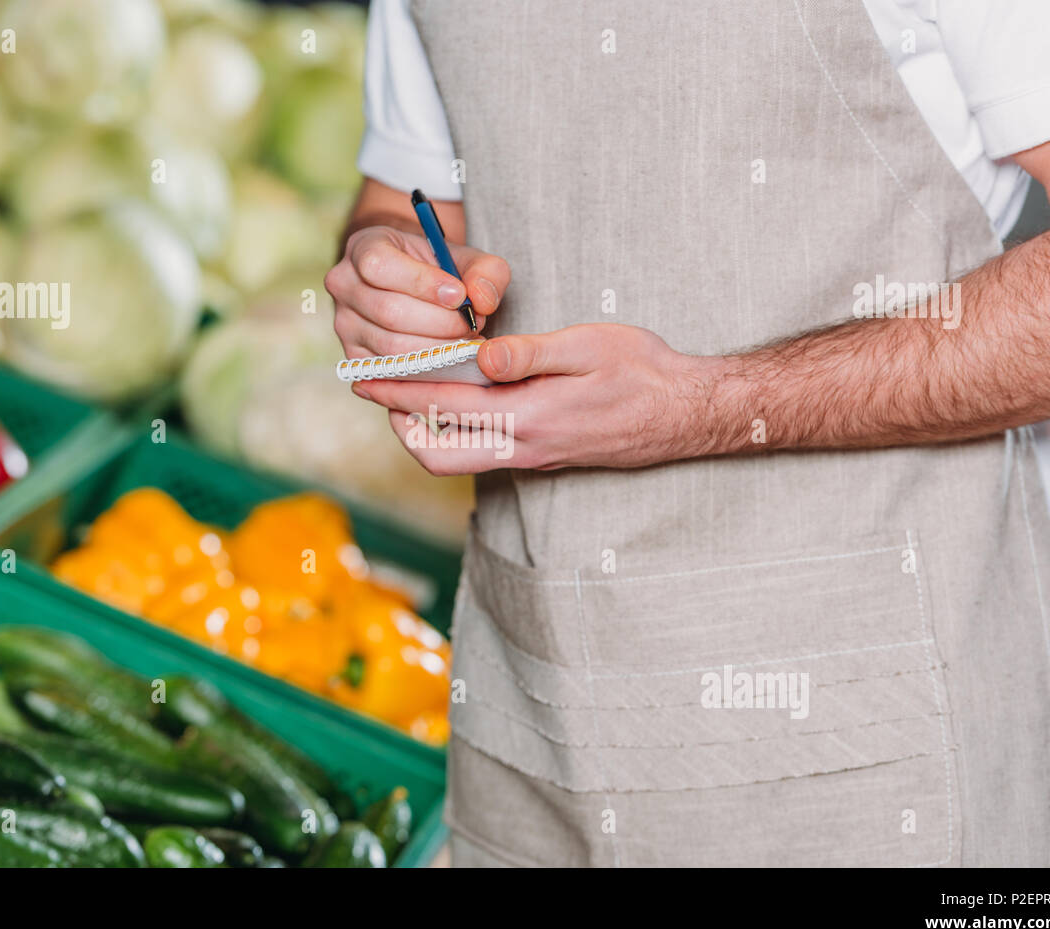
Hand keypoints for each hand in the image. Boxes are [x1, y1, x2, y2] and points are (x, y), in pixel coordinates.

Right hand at [324, 225, 509, 357]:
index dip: (422, 283)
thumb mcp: (466, 257)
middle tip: (473, 326)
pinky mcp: (356, 357)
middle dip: (440, 323)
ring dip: (436, 349)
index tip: (459, 295)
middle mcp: (344, 285)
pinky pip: (391, 372)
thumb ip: (485, 272)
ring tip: (464, 343)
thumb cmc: (438, 268)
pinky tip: (450, 362)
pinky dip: (426, 371)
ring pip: (391, 347)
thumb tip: (481, 301)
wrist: (411, 283)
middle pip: (389, 312)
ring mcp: (344, 324)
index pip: (379, 266)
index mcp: (363, 247)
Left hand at [351, 323, 726, 473]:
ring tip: (407, 395)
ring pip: (457, 459)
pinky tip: (454, 403)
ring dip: (424, 430)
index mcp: (529, 416)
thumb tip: (479, 354)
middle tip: (375, 388)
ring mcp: (533, 457)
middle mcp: (524, 447)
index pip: (445, 405)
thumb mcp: (591, 346)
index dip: (398, 388)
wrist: (686, 414)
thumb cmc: (644, 372)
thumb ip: (531, 353)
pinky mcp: (542, 457)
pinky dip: (454, 432)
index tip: (363, 374)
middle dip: (399, 420)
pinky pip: (481, 454)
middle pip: (437, 452)